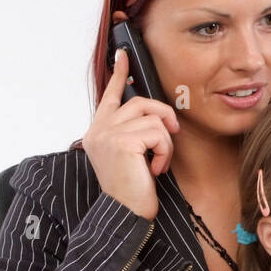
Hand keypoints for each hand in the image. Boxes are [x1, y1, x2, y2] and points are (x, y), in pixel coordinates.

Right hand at [82, 47, 179, 220]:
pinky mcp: (123, 142)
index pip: (110, 95)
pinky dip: (164, 152)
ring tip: (158, 162)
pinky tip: (156, 169)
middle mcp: (99, 129)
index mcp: (98, 130)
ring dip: (165, 143)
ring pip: (154, 119)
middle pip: (141, 102)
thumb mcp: (129, 155)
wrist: (125, 214)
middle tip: (172, 134)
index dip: (119, 74)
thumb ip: (132, 132)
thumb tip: (155, 114)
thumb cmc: (131, 189)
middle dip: (163, 116)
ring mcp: (109, 133)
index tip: (124, 55)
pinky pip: (158, 134)